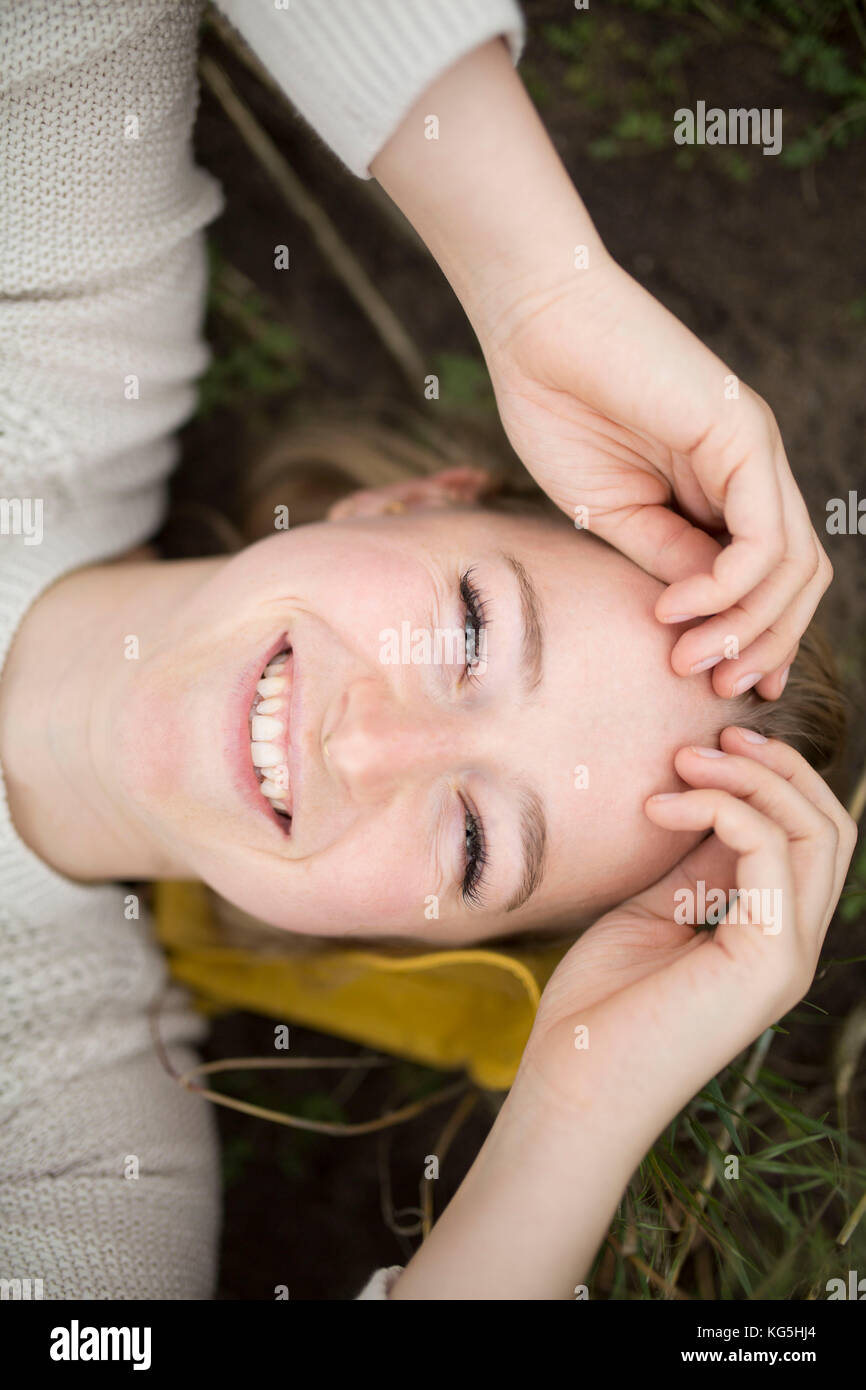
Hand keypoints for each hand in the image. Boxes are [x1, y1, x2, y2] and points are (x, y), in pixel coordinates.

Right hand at [372, 37, 830, 701]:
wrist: (533, 330)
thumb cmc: (558, 410)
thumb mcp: (612, 514)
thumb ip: (666, 559)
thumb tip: (705, 619)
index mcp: (724, 487)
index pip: (773, 578)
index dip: (758, 640)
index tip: (719, 688)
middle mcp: (753, 469)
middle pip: (800, 580)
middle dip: (764, 646)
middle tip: (712, 688)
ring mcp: (755, 450)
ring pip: (795, 566)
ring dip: (747, 630)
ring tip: (690, 660)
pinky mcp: (742, 435)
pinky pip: (762, 539)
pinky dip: (727, 588)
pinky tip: (677, 608)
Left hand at [517, 727, 855, 1156]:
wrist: (571, 1083)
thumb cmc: (599, 1005)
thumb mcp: (652, 912)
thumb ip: (695, 866)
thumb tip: (712, 802)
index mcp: (771, 938)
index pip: (810, 841)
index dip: (774, 780)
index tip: (711, 745)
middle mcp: (793, 948)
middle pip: (831, 828)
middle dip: (779, 767)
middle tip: (713, 734)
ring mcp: (787, 958)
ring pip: (818, 834)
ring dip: (753, 778)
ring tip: (684, 759)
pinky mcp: (767, 964)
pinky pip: (771, 854)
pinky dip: (724, 809)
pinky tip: (666, 802)